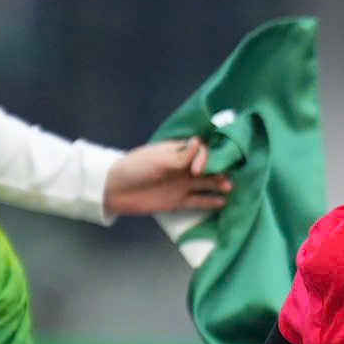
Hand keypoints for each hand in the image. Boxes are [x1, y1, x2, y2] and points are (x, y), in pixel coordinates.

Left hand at [106, 137, 231, 216]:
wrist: (114, 190)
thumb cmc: (134, 168)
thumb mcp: (157, 159)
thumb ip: (180, 156)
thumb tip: (199, 142)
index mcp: (177, 151)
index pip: (200, 150)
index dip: (205, 158)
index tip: (198, 171)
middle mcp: (183, 167)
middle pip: (207, 167)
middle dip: (219, 170)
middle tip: (228, 178)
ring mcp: (181, 184)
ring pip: (206, 184)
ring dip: (218, 184)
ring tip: (230, 188)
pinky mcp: (178, 201)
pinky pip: (198, 201)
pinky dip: (210, 201)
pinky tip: (222, 201)